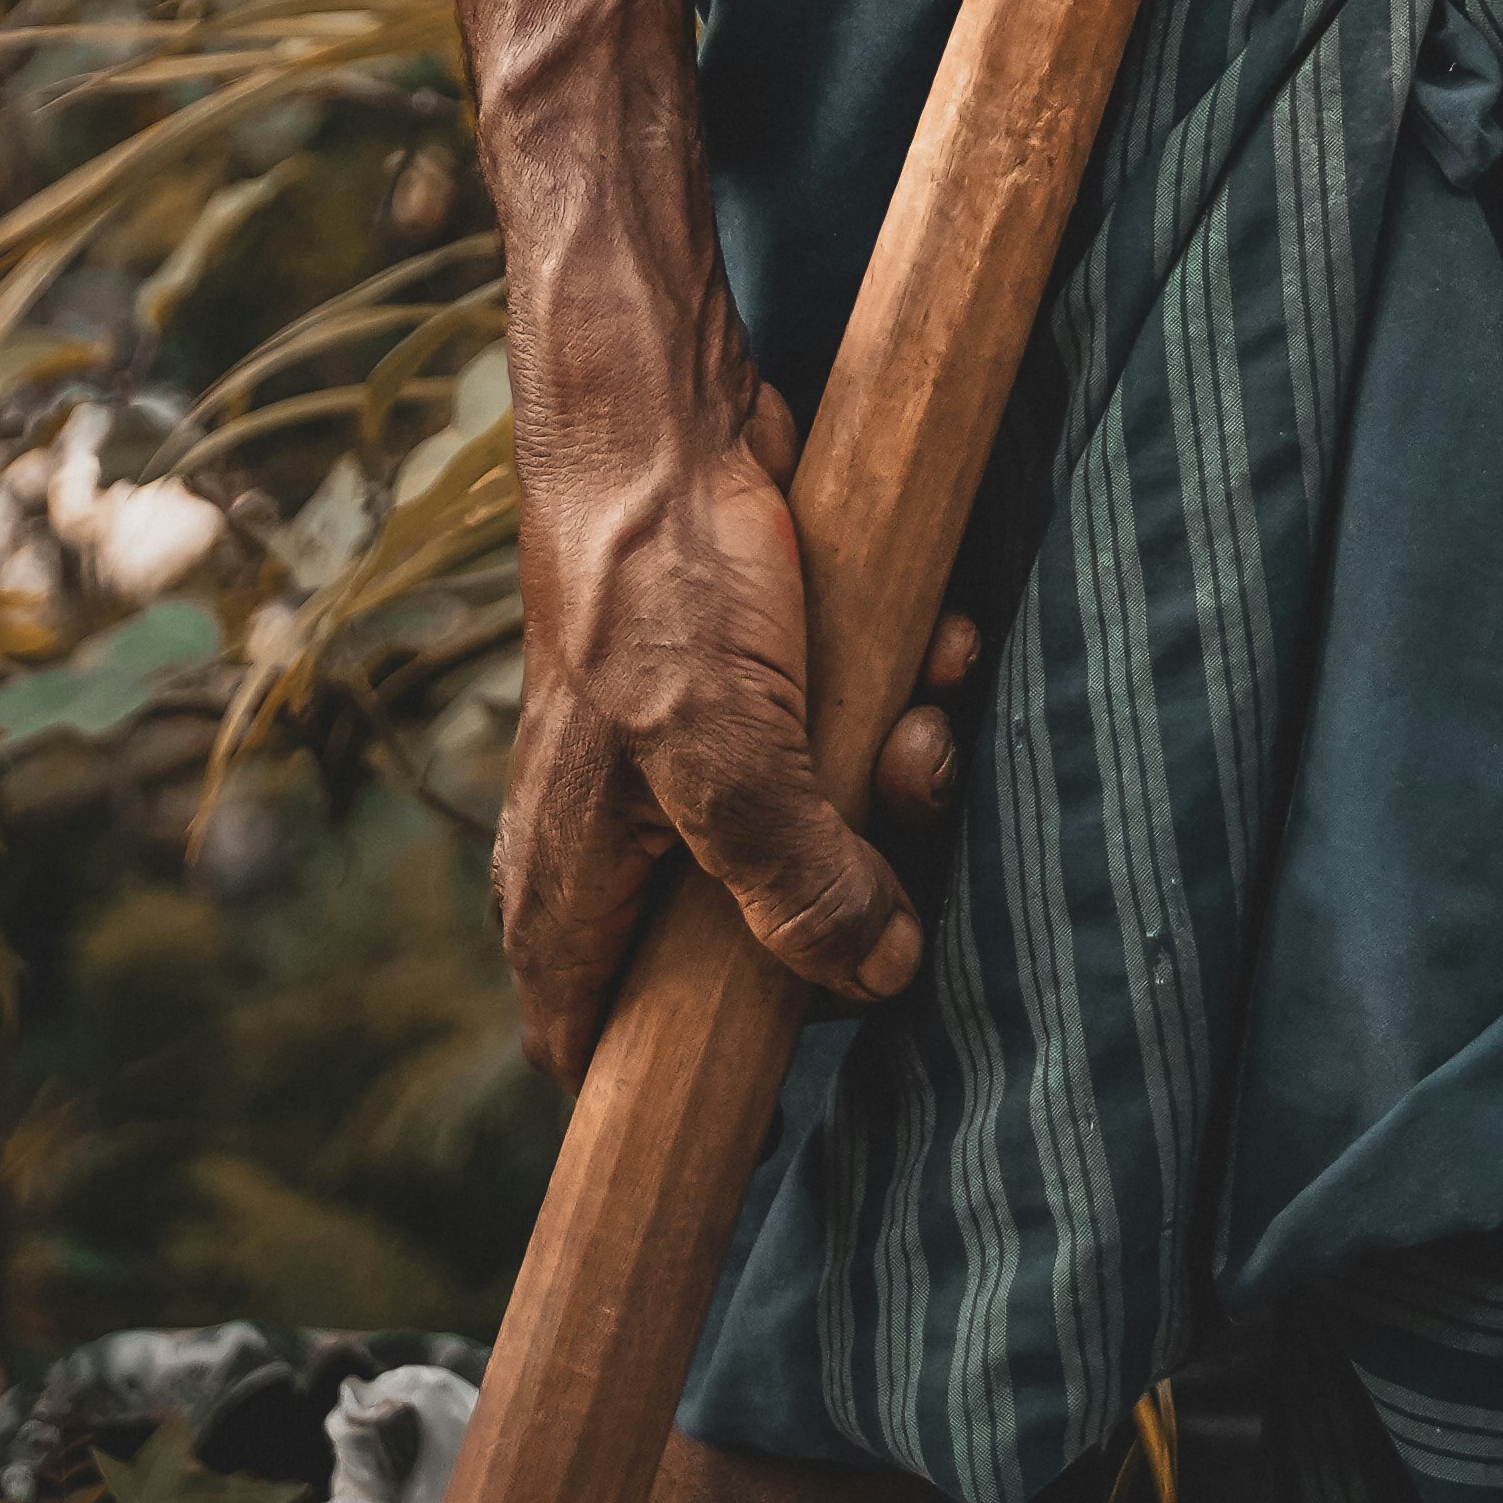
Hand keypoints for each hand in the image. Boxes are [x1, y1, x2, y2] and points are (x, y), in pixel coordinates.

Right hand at [496, 363, 979, 1084]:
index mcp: (570, 891)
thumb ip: (792, 882)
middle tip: (891, 813)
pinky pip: (844, 745)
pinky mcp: (756, 696)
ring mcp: (689, 767)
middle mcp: (622, 845)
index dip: (684, 1090)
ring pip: (819, 842)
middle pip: (751, 950)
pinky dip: (896, 705)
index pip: (600, 1055)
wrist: (665, 411)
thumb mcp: (722, 752)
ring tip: (919, 709)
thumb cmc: (655, 581)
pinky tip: (932, 647)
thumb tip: (879, 976)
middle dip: (850, 894)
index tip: (782, 1092)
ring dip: (894, 780)